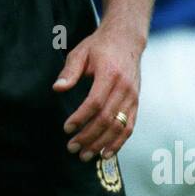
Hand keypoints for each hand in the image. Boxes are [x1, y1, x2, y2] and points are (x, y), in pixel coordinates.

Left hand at [53, 26, 142, 160]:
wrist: (127, 39)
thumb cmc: (99, 46)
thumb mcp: (81, 52)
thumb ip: (70, 71)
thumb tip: (58, 88)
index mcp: (110, 74)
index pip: (95, 102)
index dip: (81, 118)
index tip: (67, 128)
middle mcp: (125, 88)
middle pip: (107, 118)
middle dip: (88, 136)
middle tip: (72, 147)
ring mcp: (133, 97)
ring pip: (118, 126)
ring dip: (101, 144)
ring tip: (85, 156)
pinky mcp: (136, 103)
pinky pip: (129, 127)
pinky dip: (118, 142)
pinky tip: (105, 153)